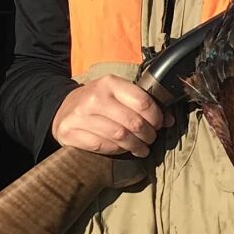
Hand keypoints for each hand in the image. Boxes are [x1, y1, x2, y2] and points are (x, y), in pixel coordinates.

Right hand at [51, 76, 170, 156]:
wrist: (63, 109)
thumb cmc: (98, 102)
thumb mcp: (118, 94)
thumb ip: (142, 104)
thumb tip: (169, 120)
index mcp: (110, 83)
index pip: (143, 102)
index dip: (156, 117)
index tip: (159, 124)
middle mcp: (95, 97)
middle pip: (134, 122)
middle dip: (148, 134)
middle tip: (151, 139)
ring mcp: (81, 115)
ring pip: (120, 136)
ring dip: (135, 146)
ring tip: (141, 148)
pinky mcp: (71, 132)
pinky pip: (103, 146)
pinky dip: (117, 150)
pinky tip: (122, 150)